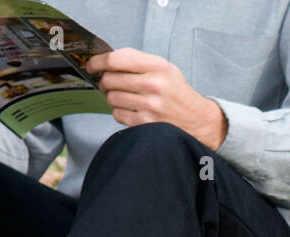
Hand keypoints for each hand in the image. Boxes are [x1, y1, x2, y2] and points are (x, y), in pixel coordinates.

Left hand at [87, 48, 226, 149]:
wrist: (198, 119)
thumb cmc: (177, 92)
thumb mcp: (165, 69)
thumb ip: (138, 62)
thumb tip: (105, 62)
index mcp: (158, 66)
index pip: (116, 59)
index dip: (98, 62)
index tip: (92, 66)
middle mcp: (154, 85)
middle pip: (109, 79)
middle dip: (105, 82)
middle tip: (111, 84)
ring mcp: (150, 106)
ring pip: (111, 98)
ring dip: (113, 98)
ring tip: (126, 99)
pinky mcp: (146, 123)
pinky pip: (118, 115)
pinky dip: (121, 113)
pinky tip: (132, 111)